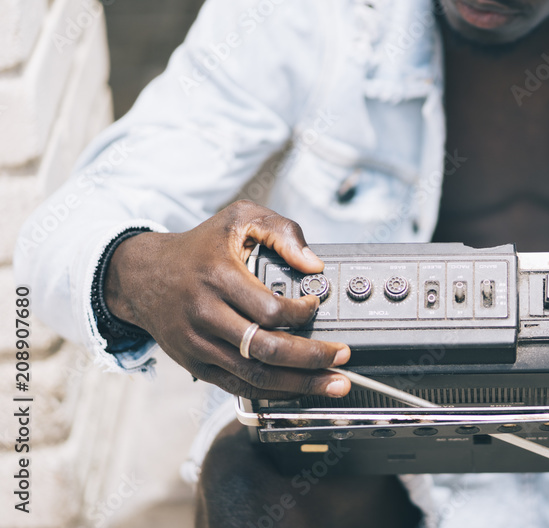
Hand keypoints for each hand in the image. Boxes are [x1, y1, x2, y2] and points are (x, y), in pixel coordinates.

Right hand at [104, 200, 350, 399]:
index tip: (317, 304)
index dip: (302, 313)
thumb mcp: (239, 219)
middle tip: (343, 356)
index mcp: (219, 278)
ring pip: (255, 375)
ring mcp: (198, 345)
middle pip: (266, 349)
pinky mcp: (195, 365)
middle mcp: (206, 315)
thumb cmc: (198, 247)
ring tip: (334, 383)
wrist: (141, 275)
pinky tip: (299, 389)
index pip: (269, 310)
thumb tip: (314, 264)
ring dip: (300, 384)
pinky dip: (273, 392)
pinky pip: (239, 387)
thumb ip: (282, 232)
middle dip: (312, 358)